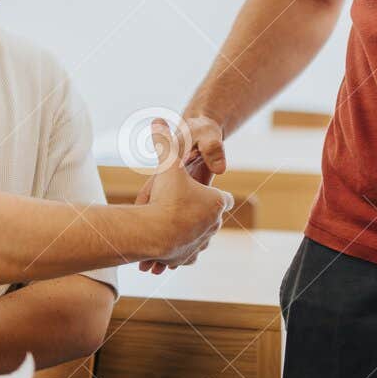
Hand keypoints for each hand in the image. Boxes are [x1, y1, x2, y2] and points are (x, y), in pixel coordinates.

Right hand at [139, 118, 231, 271]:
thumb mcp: (168, 165)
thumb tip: (159, 119)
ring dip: (190, 231)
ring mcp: (202, 243)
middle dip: (198, 212)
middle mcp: (214, 224)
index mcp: (216, 202)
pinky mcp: (187, 259)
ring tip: (174, 226)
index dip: (211, 193)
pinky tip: (171, 245)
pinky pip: (188, 253)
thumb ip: (165, 142)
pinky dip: (181, 249)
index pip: (222, 197)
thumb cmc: (166, 197)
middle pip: (210, 216)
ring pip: (200, 236)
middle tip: (181, 206)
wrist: (154, 234)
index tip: (199, 189)